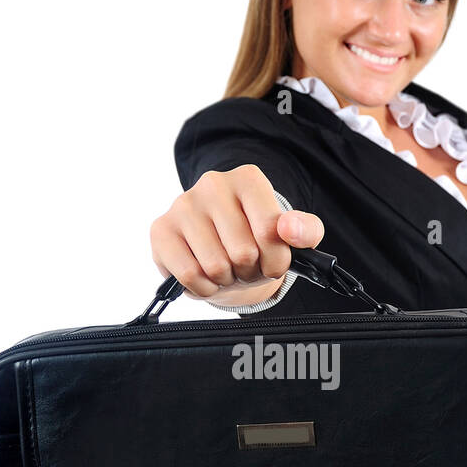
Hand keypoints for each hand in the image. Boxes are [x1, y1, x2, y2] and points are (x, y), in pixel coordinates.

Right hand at [150, 164, 324, 304]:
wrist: (222, 249)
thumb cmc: (256, 240)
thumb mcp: (291, 235)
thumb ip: (305, 231)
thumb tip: (290, 230)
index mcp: (248, 179)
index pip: (271, 232)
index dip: (276, 260)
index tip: (271, 258)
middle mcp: (213, 184)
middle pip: (243, 253)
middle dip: (249, 272)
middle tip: (245, 265)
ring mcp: (183, 205)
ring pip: (215, 267)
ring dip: (226, 280)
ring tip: (226, 268)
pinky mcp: (161, 229)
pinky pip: (188, 275)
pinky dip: (203, 287)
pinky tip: (205, 275)